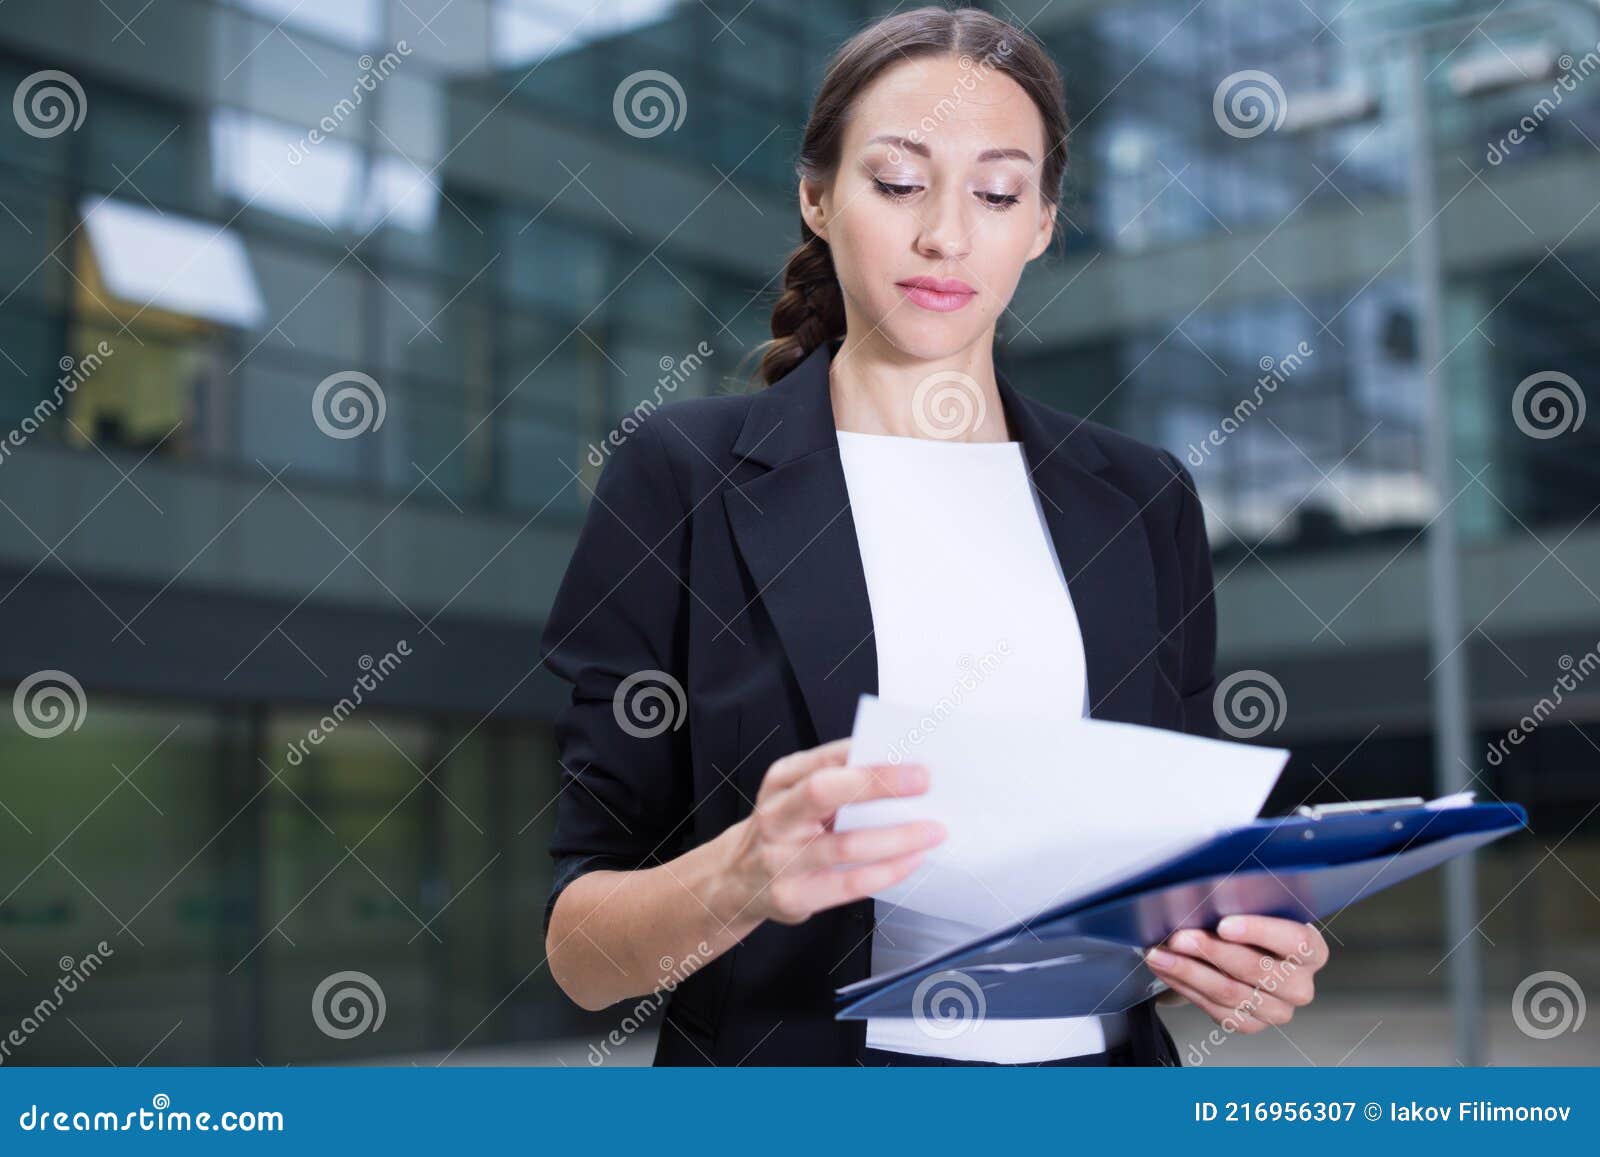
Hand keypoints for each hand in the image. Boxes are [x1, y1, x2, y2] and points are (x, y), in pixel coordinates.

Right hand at [723, 737, 945, 925]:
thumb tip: (896, 766)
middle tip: (923, 783)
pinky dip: (887, 871)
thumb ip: (835, 778)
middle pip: (825, 793)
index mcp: (781, 781)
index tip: (910, 757)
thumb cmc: (782, 829)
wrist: (737, 880)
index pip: (824, 760)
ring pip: (846, 845)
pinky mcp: (794, 895)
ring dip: (897, 837)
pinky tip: (911, 861)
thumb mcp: (795, 793)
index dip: (867, 758)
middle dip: (878, 784)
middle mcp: (776, 816)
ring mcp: (781, 858)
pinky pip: (849, 884)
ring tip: (932, 830)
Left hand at [1144, 915, 1328, 1031]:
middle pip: (1254, 969)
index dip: (1259, 932)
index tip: (1224, 924)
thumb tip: (1208, 892)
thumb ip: (1243, 902)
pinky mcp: (1251, 1024)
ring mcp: (1276, 1009)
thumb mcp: (1256, 908)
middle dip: (1209, 951)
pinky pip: (1215, 1010)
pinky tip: (1168, 972)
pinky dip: (1186, 988)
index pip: (1294, 941)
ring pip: (1229, 992)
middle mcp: (1298, 985)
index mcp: (1311, 951)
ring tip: (1160, 954)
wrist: (1248, 952)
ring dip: (1187, 971)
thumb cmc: (1252, 925)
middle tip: (1178, 937)